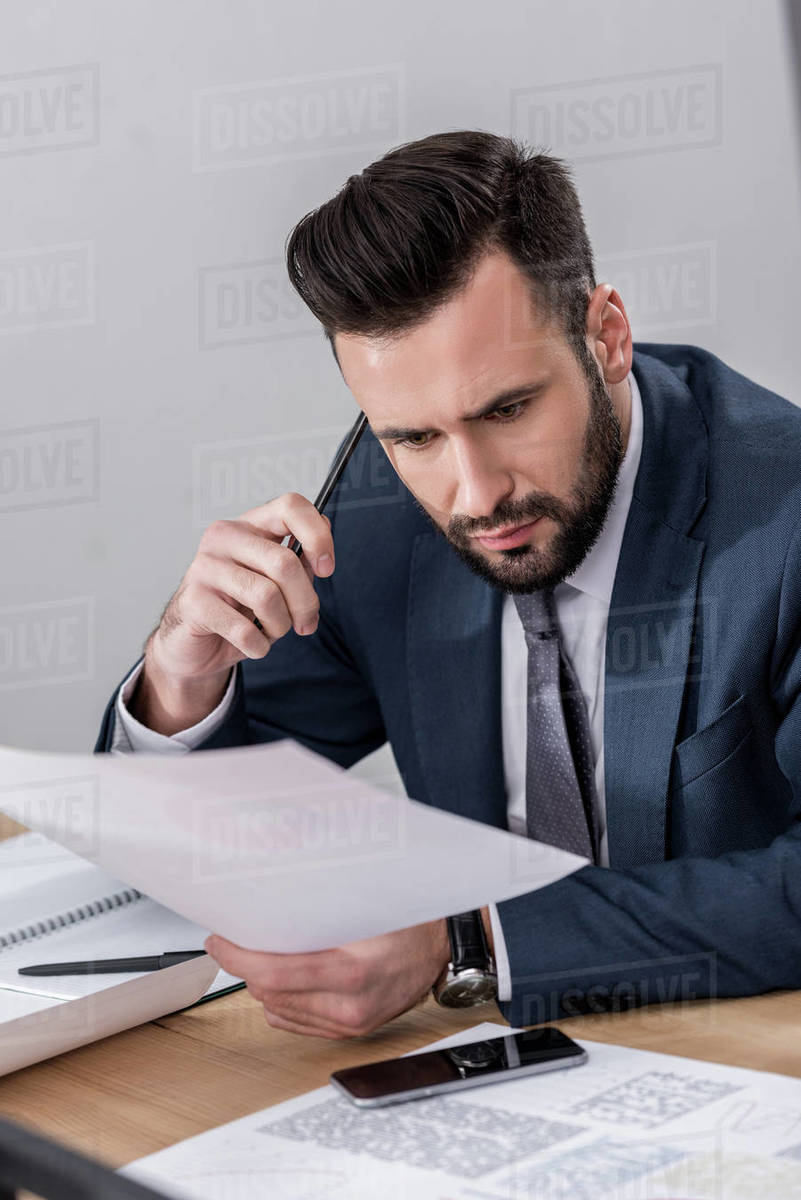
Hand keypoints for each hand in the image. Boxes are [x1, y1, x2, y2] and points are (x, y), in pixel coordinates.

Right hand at [131, 494, 334, 733]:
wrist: (193, 643)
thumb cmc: (238, 609)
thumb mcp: (275, 584)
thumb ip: (299, 564)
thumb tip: (321, 547)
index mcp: (249, 526)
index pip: (290, 507)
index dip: (318, 537)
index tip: (326, 569)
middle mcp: (224, 538)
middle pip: (285, 563)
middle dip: (305, 602)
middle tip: (305, 623)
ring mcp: (204, 567)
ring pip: (267, 597)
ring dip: (280, 625)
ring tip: (271, 631)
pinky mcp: (193, 601)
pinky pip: (244, 629)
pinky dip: (259, 645)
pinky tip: (254, 645)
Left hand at [204, 919, 450, 1038]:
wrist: (440, 948)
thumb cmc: (406, 922)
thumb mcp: (363, 906)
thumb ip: (315, 911)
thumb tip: (267, 902)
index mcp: (350, 971)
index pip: (273, 974)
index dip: (237, 958)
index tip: (220, 941)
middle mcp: (347, 1006)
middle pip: (268, 993)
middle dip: (246, 965)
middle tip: (235, 940)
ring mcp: (348, 1023)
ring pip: (276, 1009)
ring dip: (262, 983)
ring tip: (262, 955)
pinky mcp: (348, 1032)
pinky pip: (293, 1022)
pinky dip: (280, 1001)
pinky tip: (285, 980)